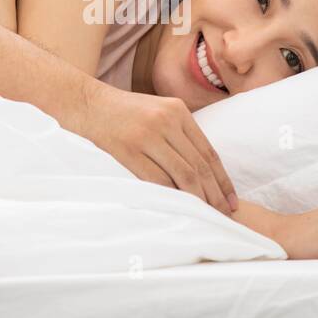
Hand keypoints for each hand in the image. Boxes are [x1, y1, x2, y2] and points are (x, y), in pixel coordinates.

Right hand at [67, 79, 237, 215]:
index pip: (209, 152)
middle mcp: (166, 121)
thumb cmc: (123, 112)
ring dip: (198, 198)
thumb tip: (201, 169)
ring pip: (183, 174)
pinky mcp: (129, 149)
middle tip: (223, 213)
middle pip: (199, 165)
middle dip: (215, 193)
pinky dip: (171, 196)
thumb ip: (178, 132)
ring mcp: (148, 135)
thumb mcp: (156, 111)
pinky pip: (157, 179)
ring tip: (206, 214)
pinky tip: (179, 208)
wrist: (86, 103)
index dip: (223, 179)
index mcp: (178, 110)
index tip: (231, 199)